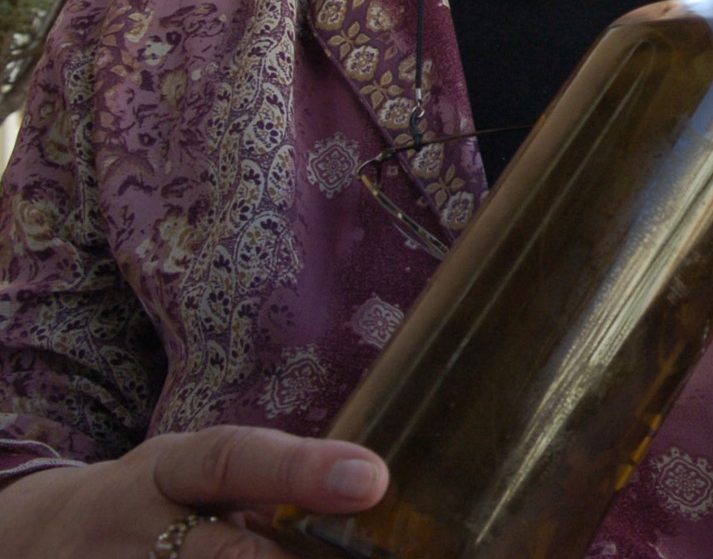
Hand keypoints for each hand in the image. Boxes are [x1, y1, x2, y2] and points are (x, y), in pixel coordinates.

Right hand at [0, 425, 386, 556]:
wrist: (46, 540)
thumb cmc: (158, 503)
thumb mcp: (201, 478)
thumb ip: (270, 489)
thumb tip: (369, 500)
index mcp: (169, 472)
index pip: (233, 459)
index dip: (301, 469)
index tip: (370, 480)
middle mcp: (139, 528)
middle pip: (222, 556)